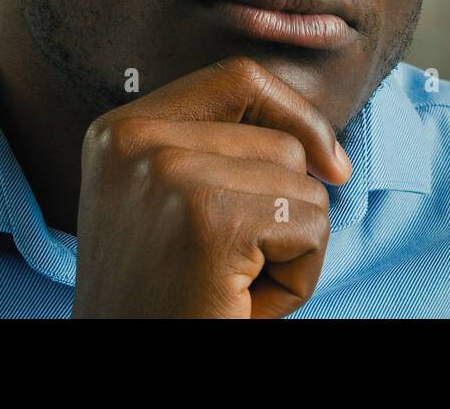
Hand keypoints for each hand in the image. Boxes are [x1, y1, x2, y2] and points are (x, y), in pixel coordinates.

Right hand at [72, 57, 351, 317]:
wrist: (121, 372)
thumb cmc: (162, 301)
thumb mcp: (171, 206)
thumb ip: (221, 155)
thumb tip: (328, 152)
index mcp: (119, 130)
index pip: (238, 77)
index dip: (297, 116)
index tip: (330, 166)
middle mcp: (135, 139)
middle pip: (280, 140)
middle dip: (283, 211)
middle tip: (227, 270)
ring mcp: (169, 174)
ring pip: (303, 185)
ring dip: (289, 249)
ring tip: (230, 288)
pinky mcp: (209, 220)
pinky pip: (309, 228)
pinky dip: (297, 280)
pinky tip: (242, 306)